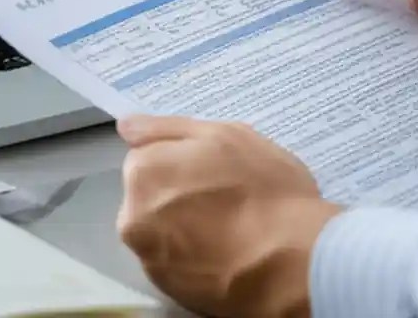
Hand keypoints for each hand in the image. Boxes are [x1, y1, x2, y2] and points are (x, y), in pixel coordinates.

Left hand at [116, 116, 341, 317]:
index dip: (182, 160)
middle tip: (223, 200)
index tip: (213, 171)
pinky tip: (223, 255)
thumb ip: (169, 128)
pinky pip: (174, 262)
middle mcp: (132, 215)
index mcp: (143, 171)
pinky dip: (190, 257)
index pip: (148, 156)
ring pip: (160, 230)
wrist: (291, 264)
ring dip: (181, 227)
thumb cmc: (263, 190)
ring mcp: (147, 257)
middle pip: (149, 195)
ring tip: (227, 230)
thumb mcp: (225, 136)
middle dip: (176, 194)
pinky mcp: (166, 290)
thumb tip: (126, 126)